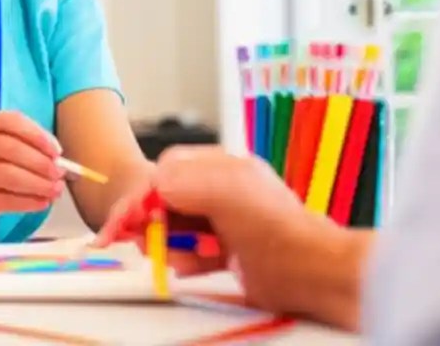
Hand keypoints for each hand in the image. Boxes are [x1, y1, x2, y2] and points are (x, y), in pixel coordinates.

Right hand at [0, 111, 65, 242]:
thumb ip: (20, 149)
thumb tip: (59, 159)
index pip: (7, 120)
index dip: (36, 134)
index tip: (57, 150)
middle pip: (7, 146)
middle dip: (39, 161)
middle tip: (60, 173)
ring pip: (6, 173)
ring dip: (37, 182)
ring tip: (55, 190)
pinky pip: (2, 199)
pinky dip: (27, 202)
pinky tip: (42, 203)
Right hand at [93, 145, 327, 313]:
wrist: (312, 272)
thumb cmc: (275, 228)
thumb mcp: (224, 192)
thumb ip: (183, 181)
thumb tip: (153, 184)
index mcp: (222, 168)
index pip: (168, 170)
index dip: (144, 192)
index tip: (128, 216)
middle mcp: (223, 192)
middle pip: (169, 200)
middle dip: (151, 219)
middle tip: (138, 238)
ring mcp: (226, 222)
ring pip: (179, 227)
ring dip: (167, 243)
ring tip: (166, 256)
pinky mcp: (230, 251)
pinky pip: (194, 251)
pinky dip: (185, 259)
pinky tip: (185, 266)